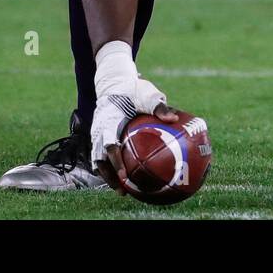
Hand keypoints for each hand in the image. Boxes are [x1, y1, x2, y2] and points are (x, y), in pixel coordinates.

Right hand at [89, 77, 175, 191]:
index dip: (115, 162)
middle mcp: (100, 129)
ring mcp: (98, 134)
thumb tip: (174, 118)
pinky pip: (102, 155)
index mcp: (109, 121)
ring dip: (108, 175)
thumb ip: (158, 106)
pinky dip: (110, 166)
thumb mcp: (147, 93)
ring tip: (122, 189)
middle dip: (109, 176)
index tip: (124, 176)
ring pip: (98, 159)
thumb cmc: (132, 89)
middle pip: (99, 158)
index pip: (109, 146)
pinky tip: (123, 176)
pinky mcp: (100, 136)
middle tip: (122, 190)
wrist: (114, 82)